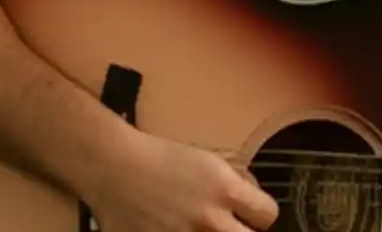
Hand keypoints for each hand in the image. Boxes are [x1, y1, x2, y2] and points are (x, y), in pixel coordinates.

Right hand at [82, 128, 278, 231]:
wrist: (113, 167)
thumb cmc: (160, 157)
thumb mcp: (209, 159)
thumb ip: (235, 181)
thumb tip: (251, 195)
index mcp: (224, 190)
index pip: (268, 214)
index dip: (260, 213)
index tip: (251, 213)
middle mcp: (209, 220)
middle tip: (231, 226)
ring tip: (200, 227)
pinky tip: (175, 229)